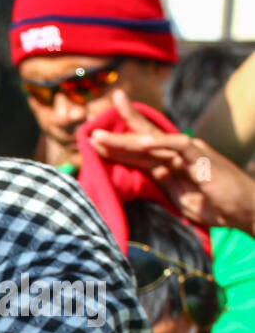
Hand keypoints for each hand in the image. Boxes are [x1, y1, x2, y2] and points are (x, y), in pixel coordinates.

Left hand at [88, 91, 254, 234]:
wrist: (244, 210)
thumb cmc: (215, 205)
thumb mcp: (180, 197)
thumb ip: (164, 183)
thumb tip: (149, 176)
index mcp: (169, 164)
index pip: (139, 152)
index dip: (117, 145)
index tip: (95, 140)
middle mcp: (176, 154)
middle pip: (142, 139)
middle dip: (117, 131)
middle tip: (93, 123)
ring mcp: (189, 154)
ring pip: (153, 141)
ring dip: (126, 139)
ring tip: (101, 137)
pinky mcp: (202, 158)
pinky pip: (179, 147)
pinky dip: (160, 144)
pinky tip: (141, 144)